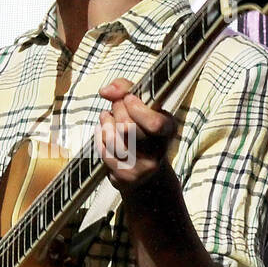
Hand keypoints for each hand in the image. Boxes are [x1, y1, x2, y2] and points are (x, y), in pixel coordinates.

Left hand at [95, 78, 177, 192]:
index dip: (136, 108)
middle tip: (115, 105)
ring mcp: (141, 167)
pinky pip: (104, 151)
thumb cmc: (143, 130)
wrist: (148, 173)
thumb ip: (127, 89)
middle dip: (116, 110)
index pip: (154, 123)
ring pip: (113, 138)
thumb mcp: (144, 107)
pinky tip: (103, 132)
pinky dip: (99, 137)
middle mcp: (158, 151)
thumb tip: (105, 90)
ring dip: (105, 122)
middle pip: (128, 128)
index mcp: (168, 130)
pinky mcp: (125, 177)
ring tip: (107, 117)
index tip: (128, 99)